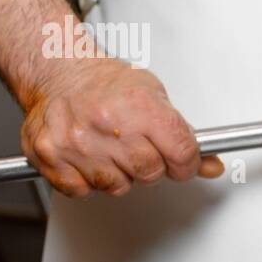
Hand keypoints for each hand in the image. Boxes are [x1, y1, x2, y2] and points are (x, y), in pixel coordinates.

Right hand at [20, 57, 222, 197]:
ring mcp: (77, 142)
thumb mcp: (155, 96)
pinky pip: (83, 190)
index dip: (187, 164)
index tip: (184, 163)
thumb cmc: (105, 83)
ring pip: (117, 186)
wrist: (59, 71)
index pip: (182, 154)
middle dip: (151, 166)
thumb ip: (184, 134)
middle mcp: (108, 124)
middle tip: (138, 147)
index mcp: (139, 106)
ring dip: (119, 173)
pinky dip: (88, 180)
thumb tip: (210, 166)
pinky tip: (88, 156)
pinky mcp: (51, 157)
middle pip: (151, 173)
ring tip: (110, 147)